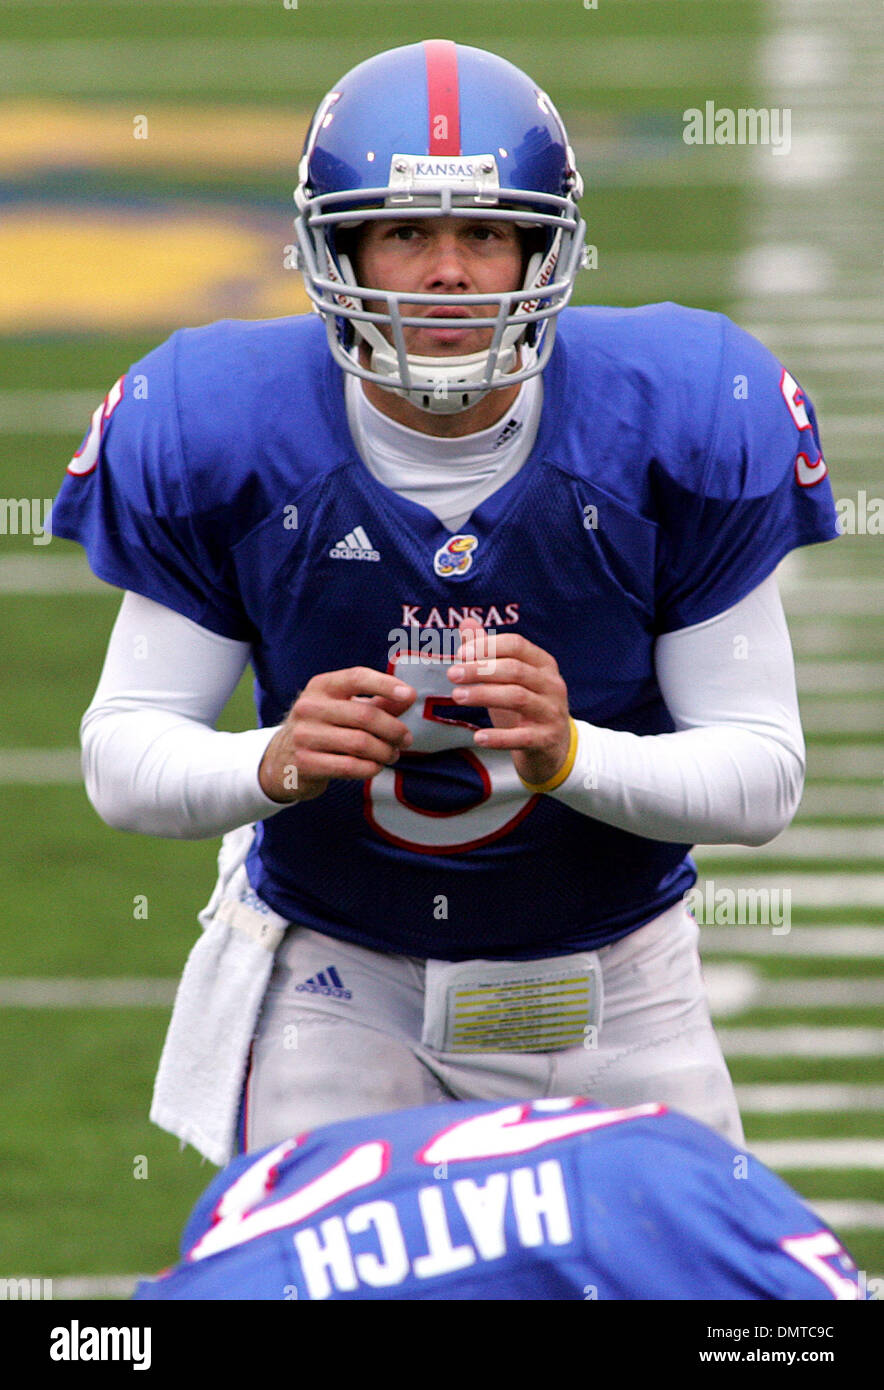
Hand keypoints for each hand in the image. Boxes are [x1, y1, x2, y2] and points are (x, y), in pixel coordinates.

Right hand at [258, 667, 415, 803]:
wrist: (282, 759)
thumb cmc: (325, 728)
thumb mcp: (347, 707)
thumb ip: (379, 702)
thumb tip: (408, 696)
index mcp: (321, 686)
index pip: (357, 677)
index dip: (386, 685)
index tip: (409, 695)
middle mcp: (309, 707)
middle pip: (365, 715)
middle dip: (394, 730)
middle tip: (406, 739)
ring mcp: (304, 736)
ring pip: (360, 743)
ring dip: (385, 751)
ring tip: (392, 755)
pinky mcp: (305, 763)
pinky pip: (350, 766)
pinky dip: (370, 768)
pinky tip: (375, 766)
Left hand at [446, 619, 571, 787]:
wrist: (553, 748)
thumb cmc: (525, 707)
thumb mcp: (509, 679)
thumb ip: (489, 651)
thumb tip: (466, 622)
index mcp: (543, 664)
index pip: (517, 645)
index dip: (488, 646)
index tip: (460, 654)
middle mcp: (552, 685)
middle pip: (515, 670)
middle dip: (481, 670)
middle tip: (452, 674)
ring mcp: (552, 712)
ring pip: (517, 698)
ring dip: (484, 695)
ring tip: (456, 696)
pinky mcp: (547, 739)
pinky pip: (522, 737)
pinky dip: (499, 737)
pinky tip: (478, 737)